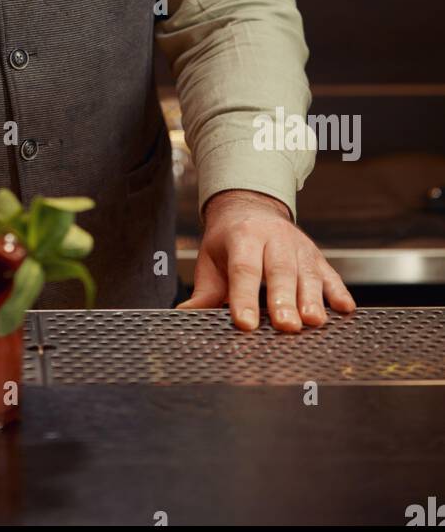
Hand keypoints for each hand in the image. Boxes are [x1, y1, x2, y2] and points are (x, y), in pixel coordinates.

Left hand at [176, 188, 355, 331]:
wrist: (251, 205)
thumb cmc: (229, 239)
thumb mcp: (211, 259)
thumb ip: (205, 291)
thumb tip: (186, 314)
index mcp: (243, 237)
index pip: (244, 269)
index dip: (244, 297)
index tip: (245, 323)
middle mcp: (274, 239)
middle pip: (280, 271)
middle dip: (283, 299)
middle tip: (285, 326)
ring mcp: (299, 247)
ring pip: (307, 273)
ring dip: (312, 299)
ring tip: (312, 322)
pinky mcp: (317, 256)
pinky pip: (330, 274)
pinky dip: (339, 292)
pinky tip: (345, 310)